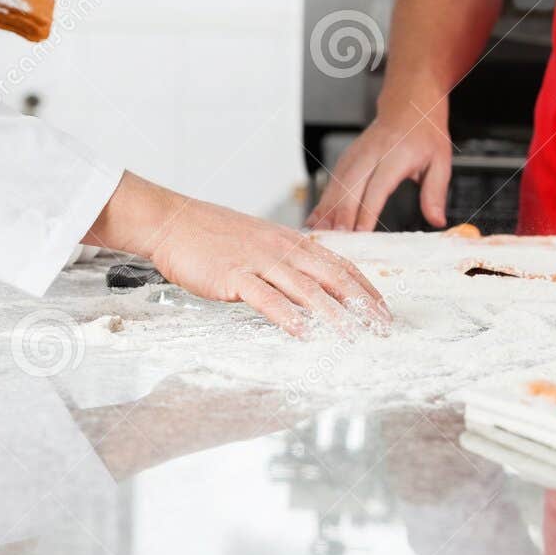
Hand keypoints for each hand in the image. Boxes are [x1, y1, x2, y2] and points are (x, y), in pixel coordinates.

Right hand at [86, 173, 390, 336]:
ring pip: (306, 288)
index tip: (383, 308)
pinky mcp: (234, 276)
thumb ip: (284, 258)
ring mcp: (258, 261)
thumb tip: (307, 281)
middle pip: (332, 276)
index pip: (339, 264)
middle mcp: (281, 249)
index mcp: (289, 241)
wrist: (172, 220)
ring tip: (354, 334)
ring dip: (333, 313)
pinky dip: (288, 316)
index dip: (364, 287)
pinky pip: (267, 298)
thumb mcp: (257, 240)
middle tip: (382, 326)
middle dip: (362, 303)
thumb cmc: (210, 233)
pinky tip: (303, 333)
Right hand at [308, 102, 451, 230]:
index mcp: (397, 154)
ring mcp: (356, 154)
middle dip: (341, 214)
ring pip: (337, 184)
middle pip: (351, 186)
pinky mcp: (347, 157)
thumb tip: (436, 220)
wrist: (408, 103)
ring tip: (319, 234)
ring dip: (327, 210)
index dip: (367, 210)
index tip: (361, 232)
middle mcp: (372, 153)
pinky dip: (323, 201)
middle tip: (336, 239)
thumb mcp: (441, 160)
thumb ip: (435, 192)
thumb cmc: (424, 133)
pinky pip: (332, 182)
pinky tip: (316, 219)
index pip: (378, 187)